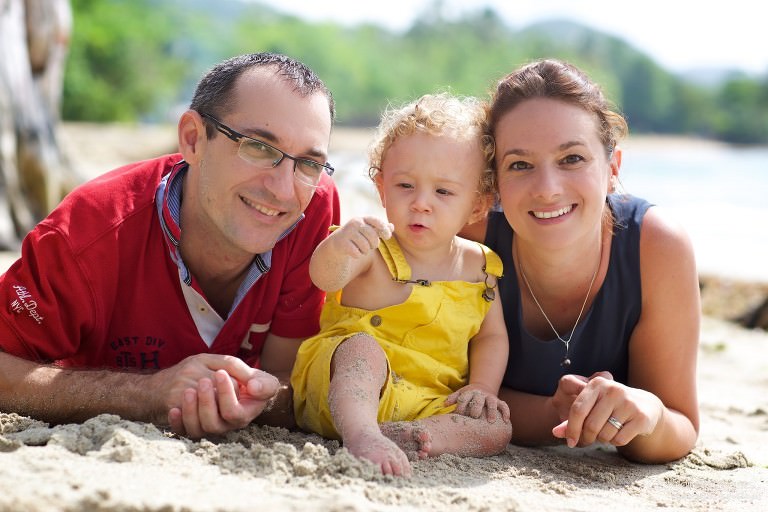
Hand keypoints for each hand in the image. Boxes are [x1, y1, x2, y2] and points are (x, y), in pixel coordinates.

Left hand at [151, 354, 279, 437]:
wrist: (212, 378)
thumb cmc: (234, 374)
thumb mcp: (245, 371)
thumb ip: (255, 376)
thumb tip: (253, 387)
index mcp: (244, 412)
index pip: (235, 413)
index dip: (227, 395)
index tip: (220, 373)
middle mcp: (227, 424)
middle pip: (214, 424)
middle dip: (207, 403)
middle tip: (203, 381)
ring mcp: (209, 427)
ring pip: (198, 430)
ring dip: (191, 411)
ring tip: (188, 391)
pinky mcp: (192, 426)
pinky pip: (183, 432)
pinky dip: (177, 422)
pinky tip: (174, 409)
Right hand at [332, 217, 393, 257]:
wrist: (338, 242)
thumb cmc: (357, 236)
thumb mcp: (368, 230)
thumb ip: (380, 228)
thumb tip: (392, 227)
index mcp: (362, 219)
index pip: (375, 221)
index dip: (384, 228)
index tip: (388, 236)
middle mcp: (354, 223)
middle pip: (372, 236)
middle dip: (374, 244)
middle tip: (371, 246)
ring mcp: (347, 232)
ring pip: (365, 246)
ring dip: (366, 251)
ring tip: (362, 249)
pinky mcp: (342, 243)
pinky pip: (357, 253)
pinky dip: (358, 255)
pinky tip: (355, 252)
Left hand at [445, 384, 509, 423]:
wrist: (482, 388)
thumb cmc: (468, 395)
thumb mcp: (460, 394)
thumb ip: (452, 399)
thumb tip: (443, 405)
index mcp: (469, 393)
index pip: (464, 398)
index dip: (460, 406)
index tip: (458, 415)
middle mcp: (480, 395)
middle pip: (478, 400)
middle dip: (476, 408)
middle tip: (474, 416)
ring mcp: (490, 398)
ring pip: (492, 403)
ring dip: (492, 411)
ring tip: (491, 421)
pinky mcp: (498, 401)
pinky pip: (504, 406)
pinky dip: (506, 412)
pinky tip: (506, 421)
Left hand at [551, 371, 663, 447]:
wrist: (645, 404)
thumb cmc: (610, 406)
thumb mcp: (591, 406)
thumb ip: (572, 419)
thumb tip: (555, 433)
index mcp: (597, 384)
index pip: (577, 410)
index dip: (571, 429)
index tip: (570, 442)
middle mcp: (613, 390)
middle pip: (590, 425)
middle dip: (587, 437)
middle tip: (588, 440)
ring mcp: (628, 402)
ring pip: (604, 434)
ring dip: (602, 439)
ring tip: (607, 430)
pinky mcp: (641, 417)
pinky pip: (619, 439)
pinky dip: (615, 441)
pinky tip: (620, 432)